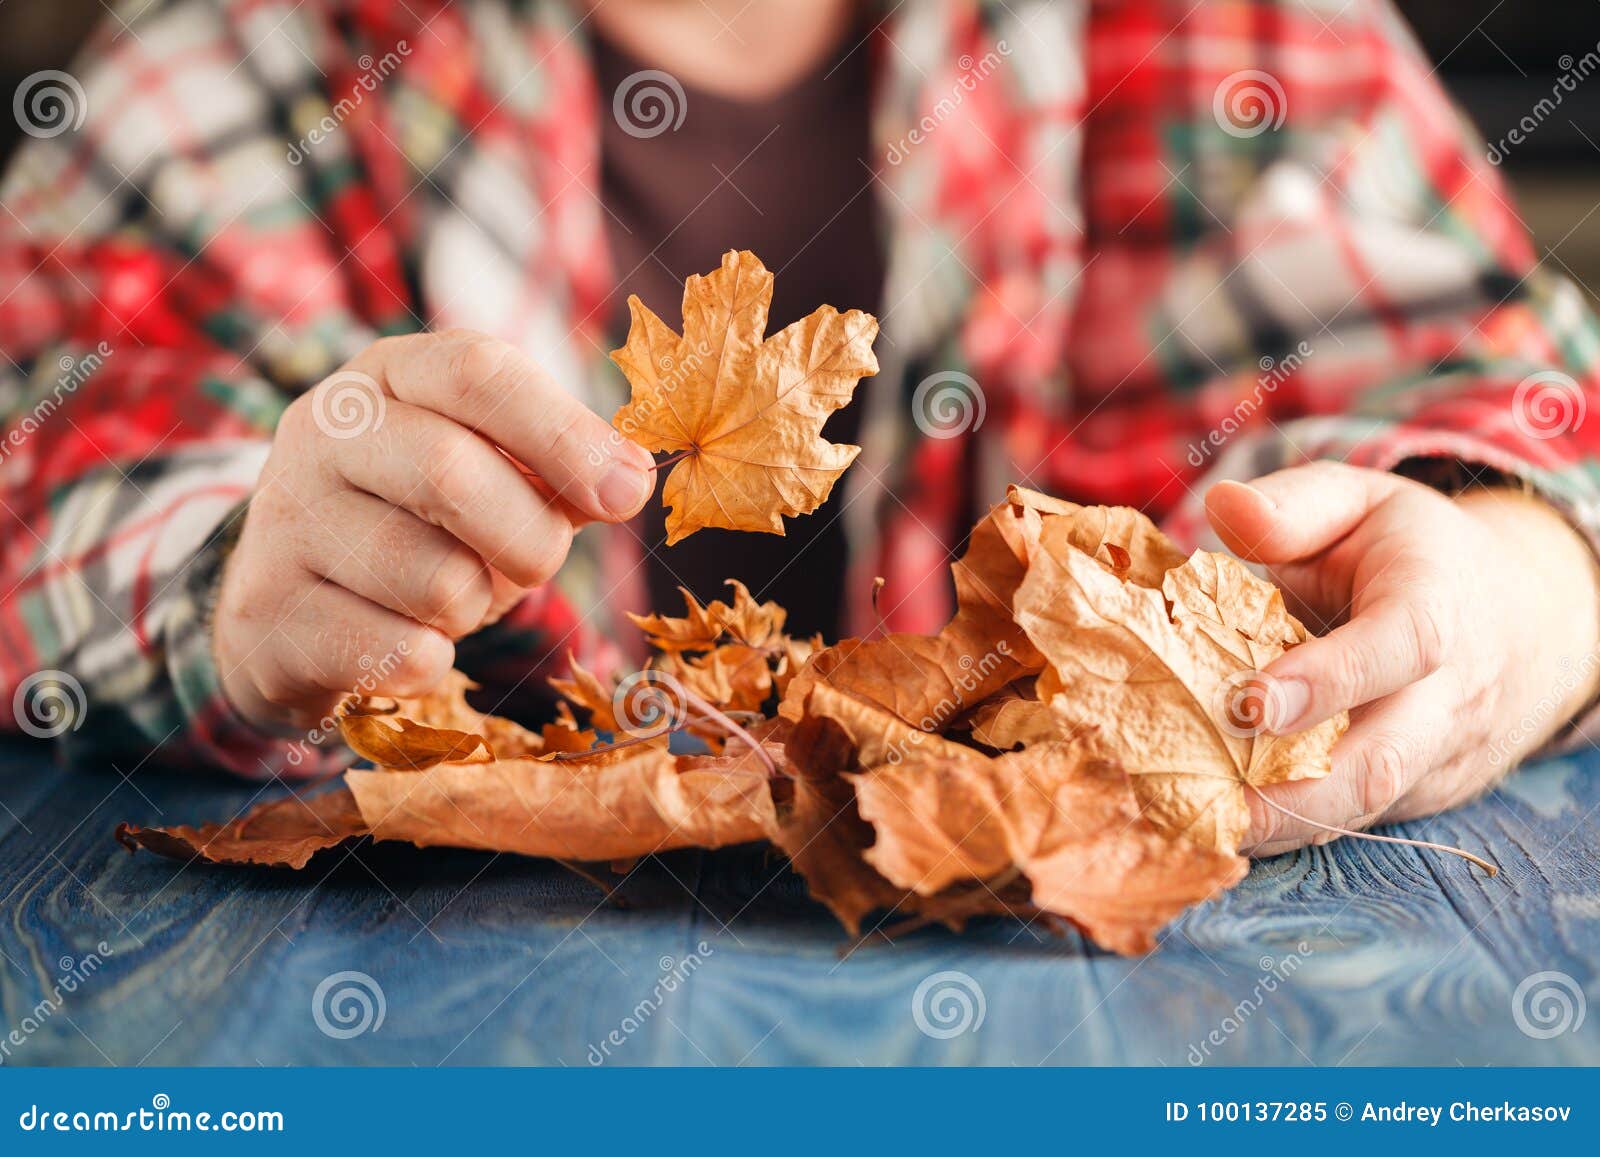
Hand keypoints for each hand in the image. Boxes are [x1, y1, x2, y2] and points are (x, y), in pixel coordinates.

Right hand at [214, 330, 655, 731]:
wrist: (294, 607)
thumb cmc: (423, 525)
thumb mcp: (495, 475)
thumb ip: (564, 471)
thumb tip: (629, 480)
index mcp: (390, 375)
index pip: (478, 373)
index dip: (563, 434)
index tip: (625, 492)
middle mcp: (322, 431)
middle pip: (450, 472)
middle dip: (528, 537)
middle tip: (539, 563)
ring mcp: (283, 520)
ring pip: (434, 578)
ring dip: (475, 604)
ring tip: (448, 595)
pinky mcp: (269, 614)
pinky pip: (400, 652)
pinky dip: (432, 661)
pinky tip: (406, 643)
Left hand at [1204, 462, 1599, 855]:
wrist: (1520, 618)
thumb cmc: (1415, 554)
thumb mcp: (1363, 502)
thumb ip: (1295, 505)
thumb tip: (1222, 508)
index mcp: (1434, 606)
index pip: (1398, 648)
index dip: (1328, 681)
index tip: (1252, 704)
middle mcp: (1448, 693)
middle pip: (1383, 760)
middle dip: (1295, 793)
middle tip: (1210, 804)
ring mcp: (1436, 754)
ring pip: (1362, 806)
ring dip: (1281, 824)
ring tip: (1198, 824)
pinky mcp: (1417, 794)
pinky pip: (1354, 820)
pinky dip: (1291, 831)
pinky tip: (1223, 826)